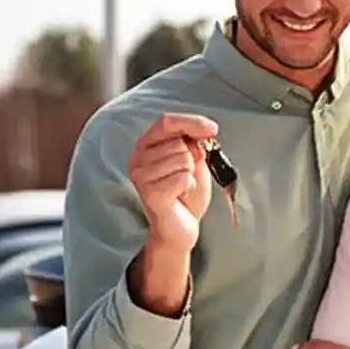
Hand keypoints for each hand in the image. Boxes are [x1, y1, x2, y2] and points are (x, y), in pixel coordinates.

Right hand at [128, 113, 217, 250]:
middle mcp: (137, 158)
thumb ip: (195, 142)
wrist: (181, 226)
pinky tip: (179, 196)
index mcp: (145, 146)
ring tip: (180, 187)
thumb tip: (206, 129)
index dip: (191, 122)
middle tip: (184, 176)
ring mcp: (141, 176)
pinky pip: (183, 177)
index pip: (166, 122)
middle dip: (192, 159)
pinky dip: (189, 186)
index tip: (212, 129)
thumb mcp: (194, 161)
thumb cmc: (186, 193)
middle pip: (178, 142)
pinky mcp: (150, 193)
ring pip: (183, 159)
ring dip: (190, 174)